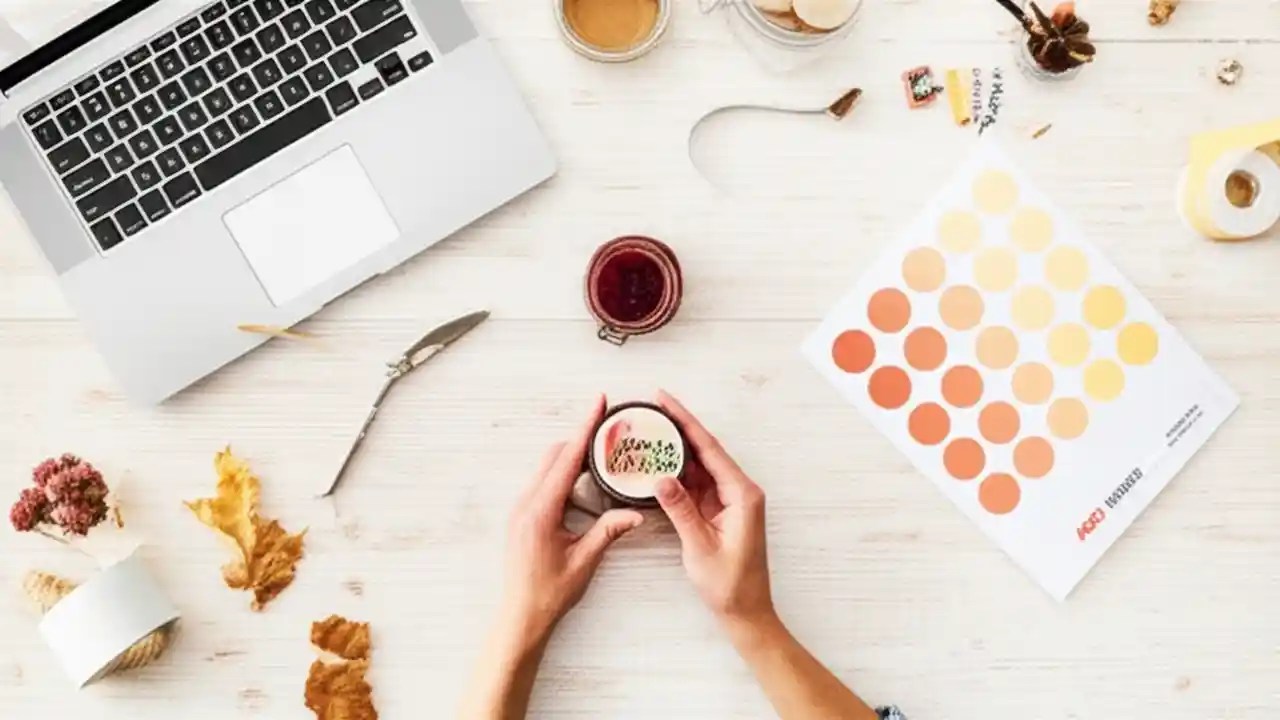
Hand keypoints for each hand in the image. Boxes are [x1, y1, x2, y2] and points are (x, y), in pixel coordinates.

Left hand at [502, 395, 644, 641]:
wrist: (519, 615)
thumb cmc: (549, 592)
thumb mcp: (584, 561)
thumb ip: (608, 531)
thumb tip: (635, 513)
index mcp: (541, 510)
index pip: (567, 458)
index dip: (585, 428)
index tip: (598, 403)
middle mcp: (526, 503)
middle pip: (555, 455)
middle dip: (582, 438)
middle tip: (609, 429)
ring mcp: (520, 508)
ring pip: (547, 467)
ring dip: (572, 456)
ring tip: (601, 453)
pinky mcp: (521, 515)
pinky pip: (542, 482)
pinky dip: (562, 473)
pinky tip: (582, 480)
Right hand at [654, 391, 774, 628]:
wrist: (745, 612)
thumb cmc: (730, 585)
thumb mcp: (700, 547)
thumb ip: (681, 510)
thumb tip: (662, 479)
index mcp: (742, 495)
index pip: (709, 448)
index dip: (685, 421)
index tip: (664, 400)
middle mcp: (739, 492)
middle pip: (705, 450)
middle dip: (679, 427)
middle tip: (652, 407)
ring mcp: (730, 501)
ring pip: (700, 465)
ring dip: (676, 449)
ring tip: (651, 429)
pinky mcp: (720, 511)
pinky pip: (697, 484)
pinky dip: (678, 473)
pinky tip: (660, 463)